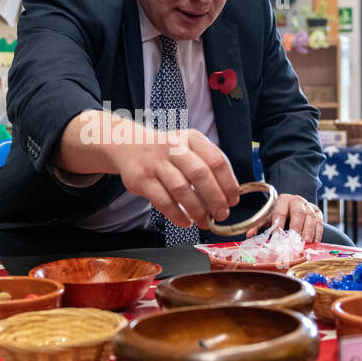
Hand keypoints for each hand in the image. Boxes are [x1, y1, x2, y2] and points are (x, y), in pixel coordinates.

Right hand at [114, 125, 239, 228]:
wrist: (128, 145)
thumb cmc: (165, 151)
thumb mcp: (187, 146)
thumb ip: (206, 164)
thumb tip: (227, 193)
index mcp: (191, 138)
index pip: (216, 160)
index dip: (228, 183)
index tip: (233, 200)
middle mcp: (173, 147)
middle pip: (200, 174)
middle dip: (215, 199)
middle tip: (221, 214)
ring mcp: (156, 163)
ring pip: (181, 189)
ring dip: (197, 210)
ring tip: (205, 221)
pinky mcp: (142, 180)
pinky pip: (163, 201)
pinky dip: (177, 215)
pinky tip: (185, 221)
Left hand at [247, 193, 323, 243]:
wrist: (293, 205)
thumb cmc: (279, 213)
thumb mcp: (268, 217)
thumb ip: (259, 225)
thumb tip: (249, 235)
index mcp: (282, 200)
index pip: (280, 211)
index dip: (278, 222)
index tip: (277, 234)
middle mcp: (297, 201)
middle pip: (298, 213)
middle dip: (297, 227)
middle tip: (295, 239)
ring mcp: (308, 206)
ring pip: (310, 217)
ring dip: (309, 230)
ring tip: (306, 242)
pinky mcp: (318, 212)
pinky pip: (319, 222)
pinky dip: (318, 232)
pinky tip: (315, 241)